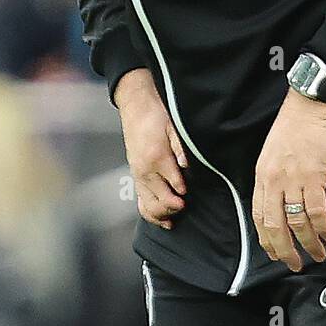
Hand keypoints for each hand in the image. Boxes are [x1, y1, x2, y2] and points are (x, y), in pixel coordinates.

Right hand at [114, 67, 187, 229]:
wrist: (136, 106)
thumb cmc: (156, 115)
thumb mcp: (173, 125)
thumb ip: (180, 147)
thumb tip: (187, 164)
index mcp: (156, 157)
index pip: (173, 182)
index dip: (182, 191)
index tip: (189, 193)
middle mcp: (145, 170)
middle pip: (159, 199)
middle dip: (173, 206)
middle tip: (186, 206)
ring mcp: (138, 175)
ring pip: (149, 205)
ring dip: (163, 213)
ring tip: (176, 215)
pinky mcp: (136, 176)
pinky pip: (141, 202)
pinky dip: (151, 214)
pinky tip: (164, 219)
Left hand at [252, 88, 325, 271]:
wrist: (313, 103)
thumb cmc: (296, 125)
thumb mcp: (274, 151)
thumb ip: (274, 177)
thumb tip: (281, 201)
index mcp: (262, 174)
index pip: (259, 215)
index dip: (267, 239)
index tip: (274, 254)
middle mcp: (274, 180)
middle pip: (275, 225)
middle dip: (285, 250)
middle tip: (295, 265)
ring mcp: (293, 179)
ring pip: (297, 222)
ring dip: (309, 243)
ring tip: (319, 255)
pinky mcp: (315, 176)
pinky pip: (317, 211)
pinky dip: (323, 228)